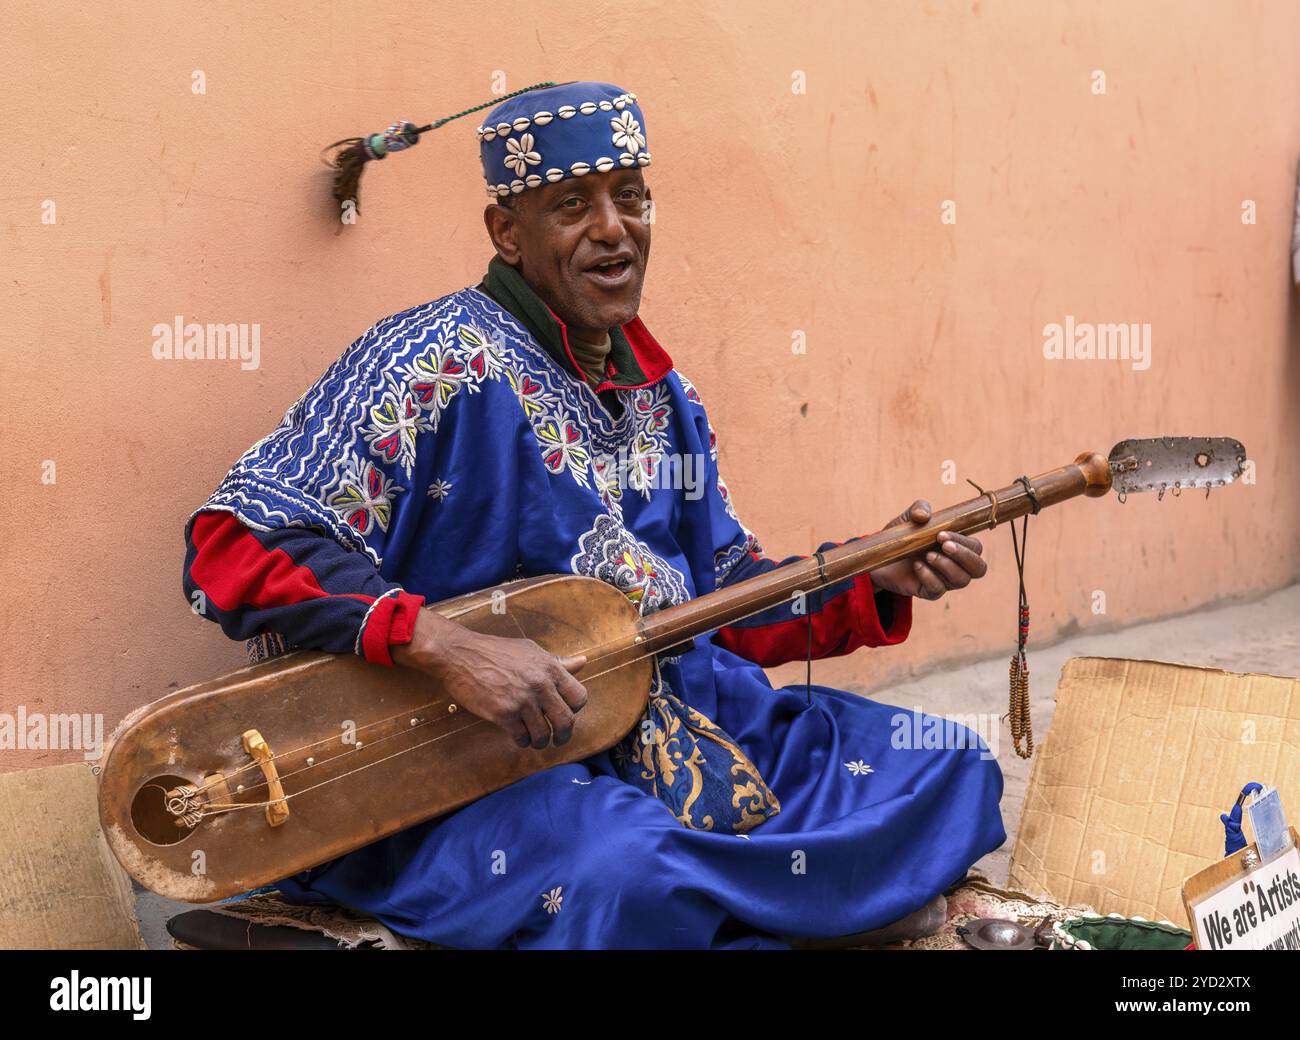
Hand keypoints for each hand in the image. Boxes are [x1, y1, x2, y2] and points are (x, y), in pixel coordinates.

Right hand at [393, 610, 587, 748]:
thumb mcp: (531, 650)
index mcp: (550, 668)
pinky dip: (522, 741)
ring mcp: (522, 700)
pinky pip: (521, 737)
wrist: (460, 654)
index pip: (579, 697)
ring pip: (543, 734)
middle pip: (566, 720)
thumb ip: (557, 662)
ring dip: (540, 741)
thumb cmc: (496, 650)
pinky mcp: (503, 714)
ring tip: (535, 739)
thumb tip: (583, 662)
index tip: (566, 712)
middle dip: (564, 734)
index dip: (575, 709)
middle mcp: (540, 685)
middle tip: (558, 739)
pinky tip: (518, 736)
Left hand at [868, 499, 987, 600]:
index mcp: (958, 546)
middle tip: (943, 546)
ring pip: (961, 580)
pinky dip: (929, 577)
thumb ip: (919, 508)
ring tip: (927, 556)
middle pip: (979, 568)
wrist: (879, 556)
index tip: (941, 534)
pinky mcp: (928, 591)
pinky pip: (937, 590)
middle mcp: (956, 565)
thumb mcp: (908, 517)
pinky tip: (917, 565)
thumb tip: (924, 515)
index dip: (964, 542)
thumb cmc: (901, 536)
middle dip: (964, 556)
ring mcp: (943, 580)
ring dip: (947, 566)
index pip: (975, 548)